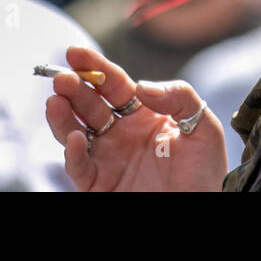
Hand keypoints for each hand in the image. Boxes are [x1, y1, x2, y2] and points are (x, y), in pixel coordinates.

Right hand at [45, 46, 226, 191]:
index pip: (113, 84)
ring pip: (75, 132)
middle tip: (62, 77)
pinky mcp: (99, 184)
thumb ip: (180, 97)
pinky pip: (80, 167)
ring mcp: (107, 158)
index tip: (75, 52)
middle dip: (73, 88)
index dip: (94, 67)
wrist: (201, 208)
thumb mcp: (203, 127)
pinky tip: (78, 138)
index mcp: (142, 113)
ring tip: (55, 100)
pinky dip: (74, 153)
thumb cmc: (205, 172)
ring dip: (63, 116)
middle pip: (89, 104)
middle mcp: (120, 133)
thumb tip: (143, 86)